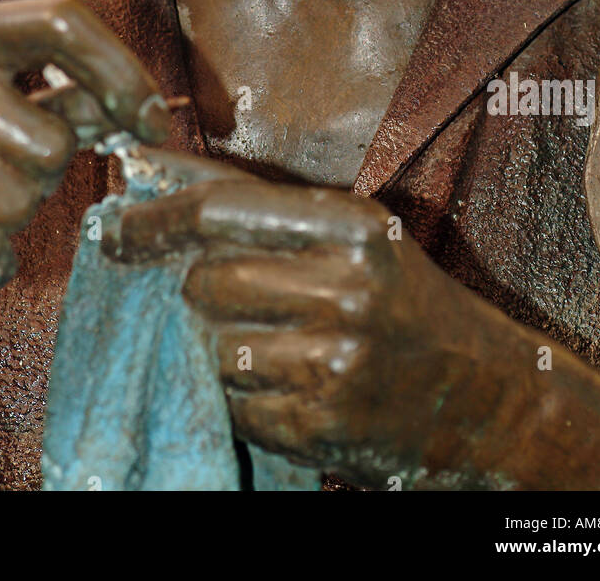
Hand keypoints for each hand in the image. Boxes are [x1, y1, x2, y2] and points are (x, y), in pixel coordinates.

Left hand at [106, 165, 484, 487]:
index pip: (219, 209)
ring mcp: (333, 362)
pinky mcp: (322, 427)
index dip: (154, 217)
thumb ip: (259, 205)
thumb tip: (150, 171)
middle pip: (204, 282)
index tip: (112, 225)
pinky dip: (249, 403)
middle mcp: (343, 287)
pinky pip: (236, 408)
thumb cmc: (400, 299)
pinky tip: (294, 391)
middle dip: (202, 292)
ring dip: (226, 351)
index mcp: (347, 224)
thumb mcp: (350, 232)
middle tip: (236, 300)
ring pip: (214, 349)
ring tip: (281, 347)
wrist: (487, 395)